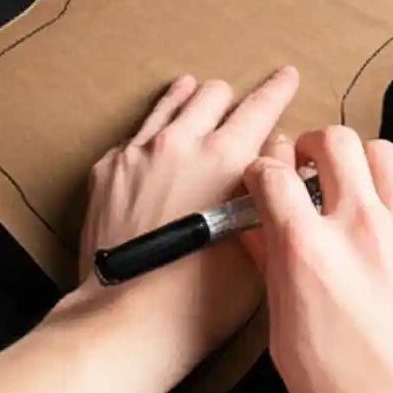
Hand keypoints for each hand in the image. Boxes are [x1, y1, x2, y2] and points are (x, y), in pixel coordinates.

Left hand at [53, 66, 299, 381]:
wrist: (129, 317)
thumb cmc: (203, 297)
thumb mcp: (259, 244)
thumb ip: (269, 194)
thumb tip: (274, 165)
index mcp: (227, 157)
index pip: (261, 105)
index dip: (278, 88)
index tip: (286, 75)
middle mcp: (181, 142)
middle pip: (212, 94)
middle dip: (230, 98)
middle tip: (237, 106)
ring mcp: (137, 153)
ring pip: (169, 105)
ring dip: (188, 99)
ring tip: (194, 92)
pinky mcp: (106, 171)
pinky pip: (134, 138)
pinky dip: (150, 136)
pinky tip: (154, 148)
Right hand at [243, 128, 392, 392]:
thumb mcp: (286, 341)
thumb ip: (272, 274)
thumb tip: (258, 236)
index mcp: (309, 253)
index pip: (273, 173)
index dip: (261, 169)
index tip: (262, 178)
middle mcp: (362, 230)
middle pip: (335, 142)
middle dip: (312, 147)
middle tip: (306, 167)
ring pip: (383, 154)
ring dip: (358, 162)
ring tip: (349, 186)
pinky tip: (387, 232)